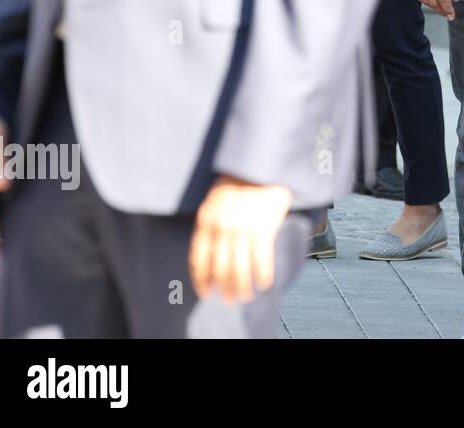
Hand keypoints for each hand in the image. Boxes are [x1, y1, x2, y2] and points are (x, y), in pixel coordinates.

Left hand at [189, 176, 291, 303]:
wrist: (262, 164)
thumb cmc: (239, 180)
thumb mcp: (215, 200)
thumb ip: (211, 222)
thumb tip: (212, 251)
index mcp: (206, 220)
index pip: (199, 259)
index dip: (201, 280)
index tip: (206, 291)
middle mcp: (222, 228)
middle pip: (220, 269)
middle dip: (224, 288)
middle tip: (229, 299)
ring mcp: (243, 229)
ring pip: (239, 269)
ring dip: (242, 287)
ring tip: (246, 296)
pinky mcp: (264, 228)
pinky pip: (262, 260)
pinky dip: (263, 275)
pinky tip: (265, 284)